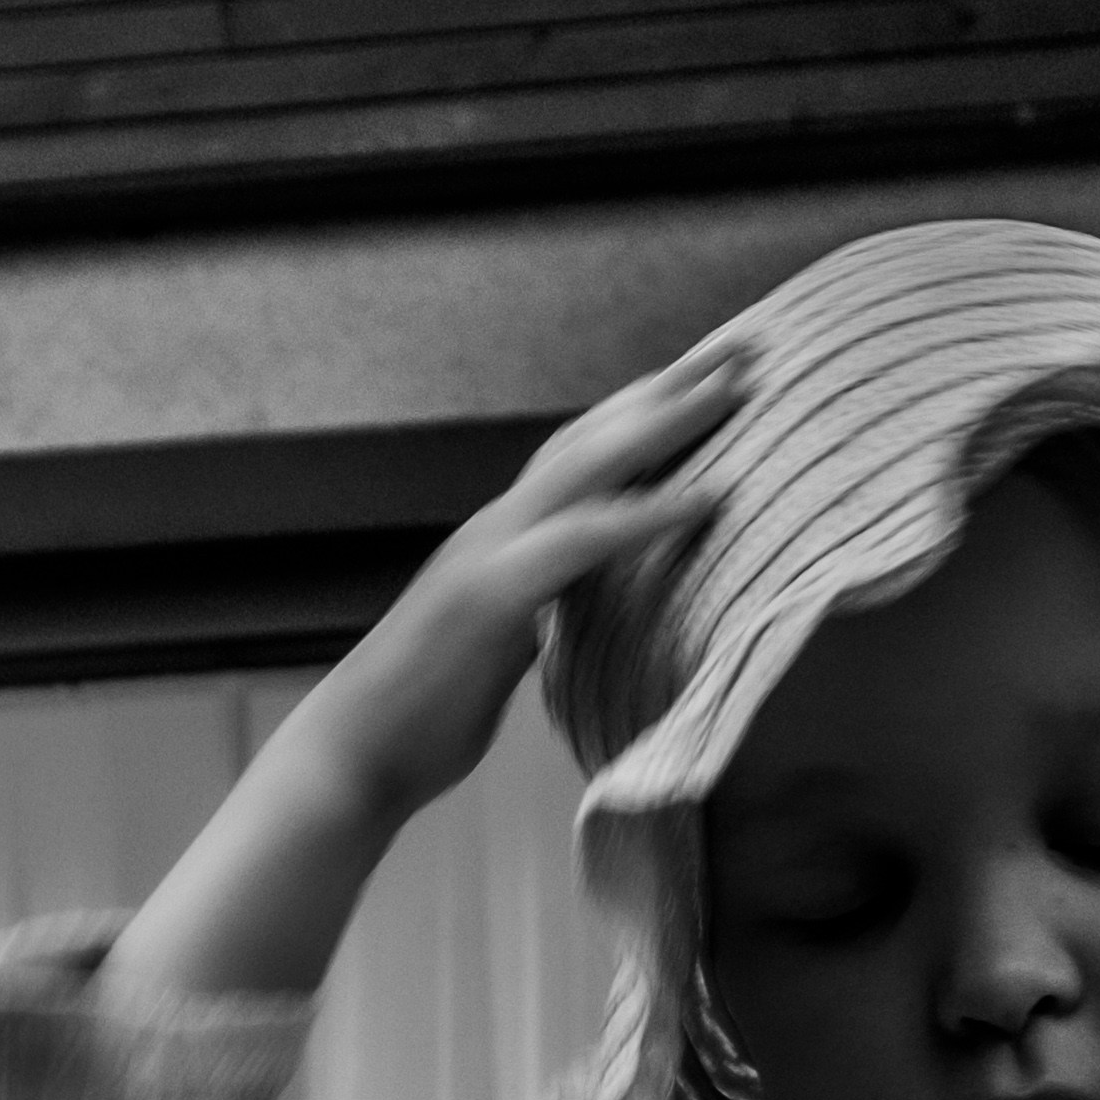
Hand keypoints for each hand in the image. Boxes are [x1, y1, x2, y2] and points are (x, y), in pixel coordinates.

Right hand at [316, 336, 747, 824]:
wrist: (352, 753)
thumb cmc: (427, 711)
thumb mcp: (502, 645)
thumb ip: (544, 609)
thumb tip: (590, 606)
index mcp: (503, 537)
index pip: (584, 453)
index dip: (646, 411)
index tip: (711, 377)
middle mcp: (497, 527)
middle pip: (595, 434)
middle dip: (670, 386)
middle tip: (747, 346)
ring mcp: (490, 553)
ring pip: (589, 463)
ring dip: (666, 421)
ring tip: (734, 388)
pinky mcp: (491, 597)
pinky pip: (583, 541)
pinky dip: (648, 514)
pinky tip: (706, 497)